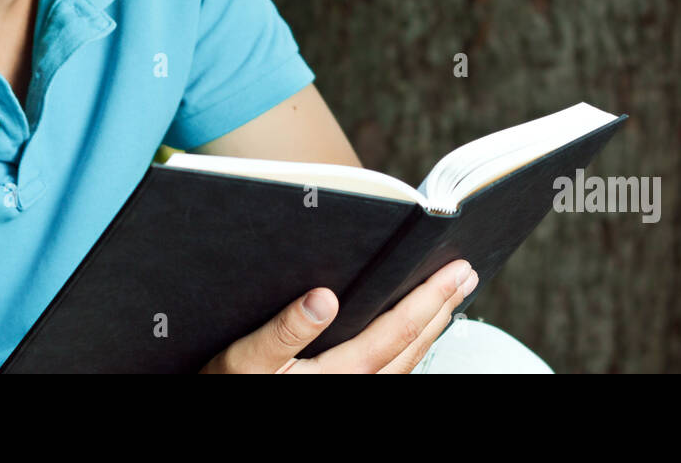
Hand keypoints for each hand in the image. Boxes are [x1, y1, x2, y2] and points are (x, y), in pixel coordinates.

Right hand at [199, 258, 477, 373]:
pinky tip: (408, 337)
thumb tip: (323, 295)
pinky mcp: (341, 397)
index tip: (456, 269)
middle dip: (441, 308)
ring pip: (405, 364)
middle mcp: (355, 391)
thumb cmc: (226, 390)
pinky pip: (390, 374)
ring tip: (448, 300)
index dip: (429, 298)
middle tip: (466, 273)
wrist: (215, 412)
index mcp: (337, 377)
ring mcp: (351, 397)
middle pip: (410, 347)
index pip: (396, 331)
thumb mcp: (242, 362)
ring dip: (430, 329)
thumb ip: (282, 330)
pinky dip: (408, 350)